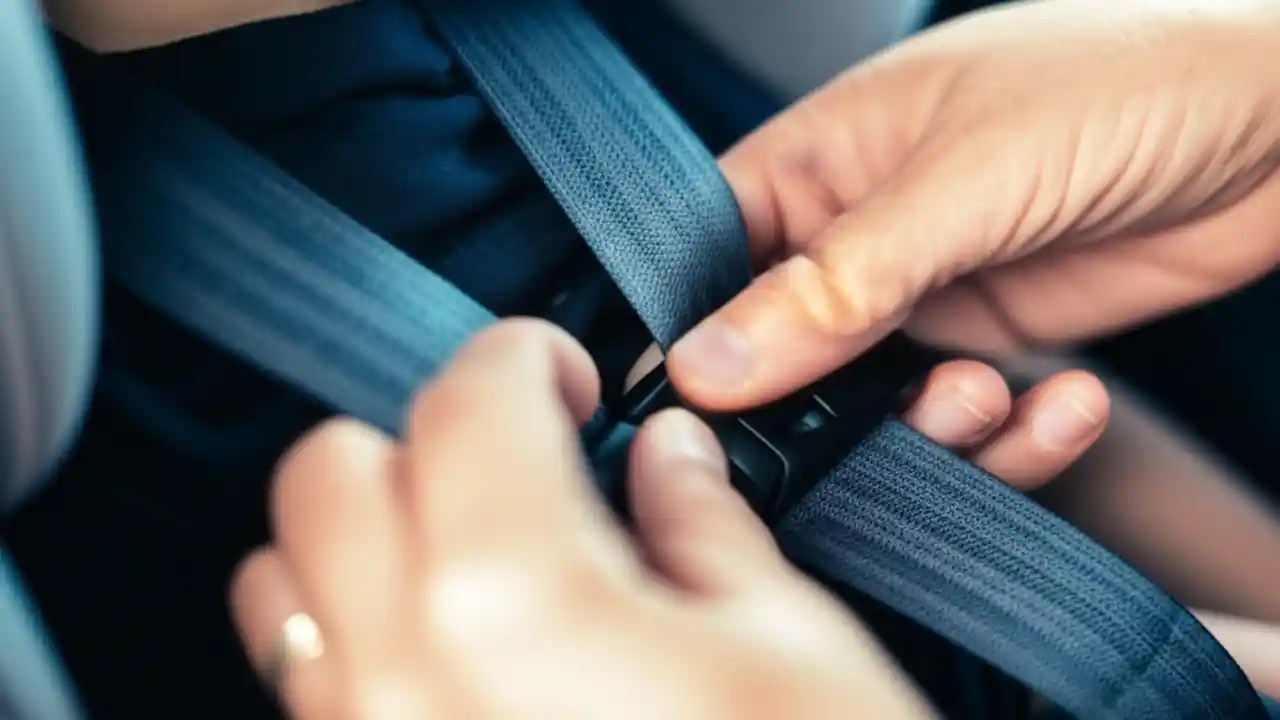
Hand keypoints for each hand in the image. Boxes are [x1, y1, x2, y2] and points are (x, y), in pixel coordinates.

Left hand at [227, 320, 1108, 718]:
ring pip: (282, 579)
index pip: (467, 399)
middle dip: (426, 436)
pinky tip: (463, 655)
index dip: (525, 357)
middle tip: (524, 464)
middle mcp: (404, 679)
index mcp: (520, 603)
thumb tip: (670, 457)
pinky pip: (303, 689)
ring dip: (367, 533)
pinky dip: (356, 634)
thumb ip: (706, 525)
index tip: (567, 378)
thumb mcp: (793, 649)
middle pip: (329, 471)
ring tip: (480, 555)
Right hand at [668, 0, 1279, 410]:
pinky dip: (1005, 440)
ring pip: (869, 406)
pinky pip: (963, 421)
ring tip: (985, 394)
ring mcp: (924, 294)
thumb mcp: (966, 180)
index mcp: (822, 159)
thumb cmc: (1128, 83)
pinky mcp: (994, 342)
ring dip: (925, 430)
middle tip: (859, 433)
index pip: (707, 254)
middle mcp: (858, 232)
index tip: (703, 408)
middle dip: (815, 409)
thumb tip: (708, 360)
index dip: (696, 333)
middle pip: (782, 350)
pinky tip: (1061, 402)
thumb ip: (837, 281)